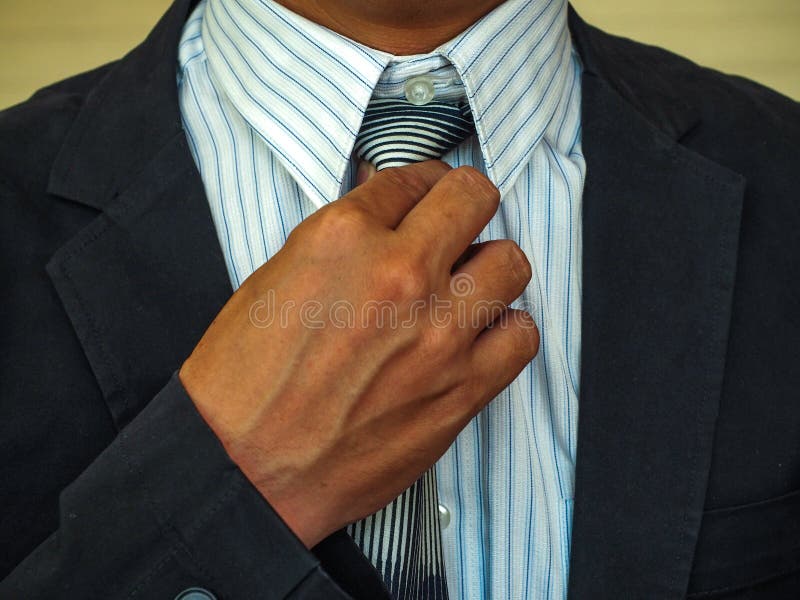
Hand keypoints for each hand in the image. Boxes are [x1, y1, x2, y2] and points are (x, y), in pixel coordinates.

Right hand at [179, 161, 538, 547]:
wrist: (245, 469)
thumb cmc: (245, 383)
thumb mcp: (275, 279)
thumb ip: (340, 241)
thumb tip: (381, 213)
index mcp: (342, 238)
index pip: (411, 178)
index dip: (419, 185)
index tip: (422, 199)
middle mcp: (398, 274)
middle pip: (473, 198)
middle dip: (463, 204)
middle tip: (454, 225)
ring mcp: (438, 332)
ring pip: (510, 263)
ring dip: (490, 269)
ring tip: (466, 287)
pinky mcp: (462, 387)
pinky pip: (522, 335)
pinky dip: (506, 331)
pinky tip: (478, 338)